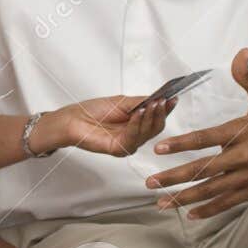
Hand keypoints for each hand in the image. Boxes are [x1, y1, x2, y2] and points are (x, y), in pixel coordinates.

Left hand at [36, 94, 175, 156]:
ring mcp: (128, 143)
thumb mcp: (122, 102)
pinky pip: (133, 136)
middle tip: (163, 101)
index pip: (157, 118)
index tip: (174, 98)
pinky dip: (137, 123)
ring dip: (150, 116)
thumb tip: (160, 98)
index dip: (167, 109)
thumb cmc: (92, 111)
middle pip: (156, 127)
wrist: (73, 119)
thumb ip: (142, 101)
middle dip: (161, 112)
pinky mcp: (119, 149)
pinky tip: (138, 113)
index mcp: (136, 124)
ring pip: (148, 132)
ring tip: (151, 104)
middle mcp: (135, 135)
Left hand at [144, 48, 247, 218]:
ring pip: (213, 190)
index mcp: (242, 131)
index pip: (206, 138)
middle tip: (150, 183)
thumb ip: (247, 75)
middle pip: (203, 169)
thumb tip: (240, 52)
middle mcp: (244, 156)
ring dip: (185, 198)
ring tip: (162, 203)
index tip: (158, 149)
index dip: (182, 144)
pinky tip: (190, 214)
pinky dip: (210, 209)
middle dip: (174, 177)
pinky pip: (229, 201)